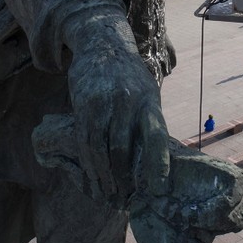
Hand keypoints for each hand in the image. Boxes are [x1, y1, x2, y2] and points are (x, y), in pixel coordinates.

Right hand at [65, 44, 169, 205]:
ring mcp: (103, 103)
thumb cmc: (130, 77)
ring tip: (106, 194)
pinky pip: (84, 141)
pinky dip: (88, 162)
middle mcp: (127, 103)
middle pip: (122, 149)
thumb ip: (148, 122)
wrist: (102, 44)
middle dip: (122, 178)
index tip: (158, 188)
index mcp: (149, 102)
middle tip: (124, 199)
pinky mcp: (83, 105)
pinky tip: (91, 175)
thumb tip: (155, 160)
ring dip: (102, 176)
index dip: (158, 162)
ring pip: (100, 149)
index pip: (156, 135)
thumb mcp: (147, 94)